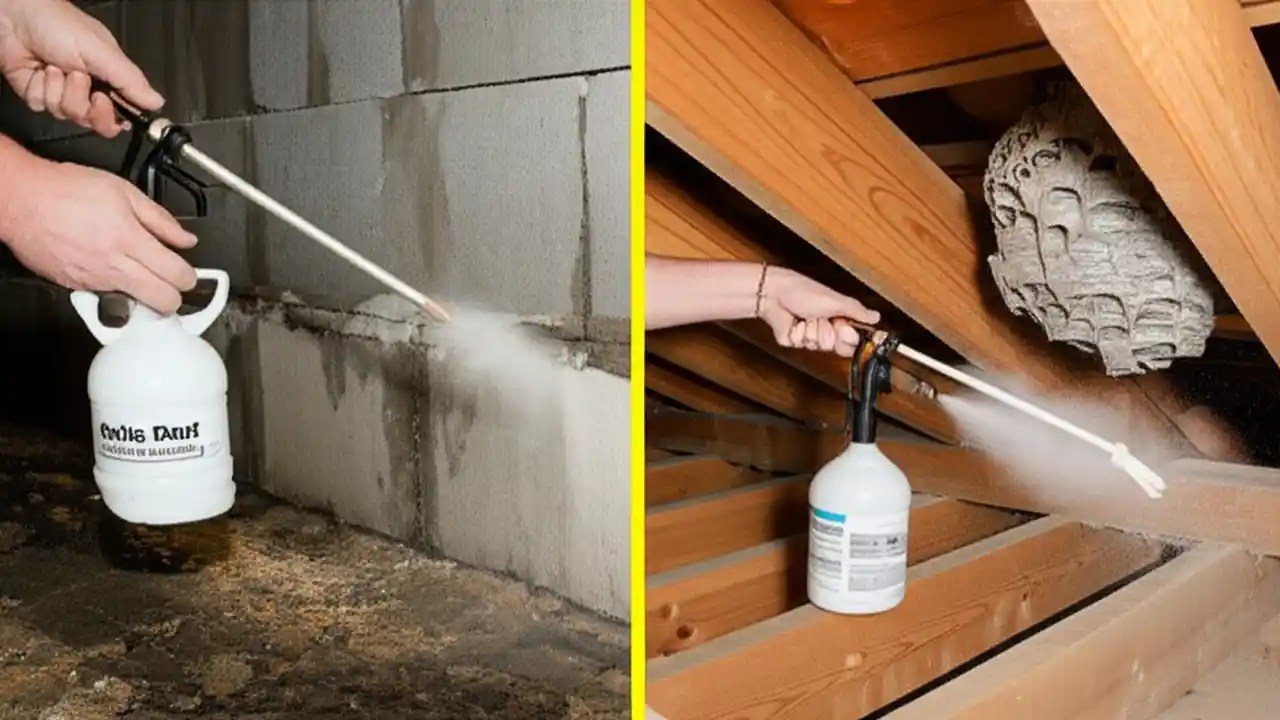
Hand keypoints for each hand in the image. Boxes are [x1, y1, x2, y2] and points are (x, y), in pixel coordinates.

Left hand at [0, 0, 162, 136]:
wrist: (13, 19)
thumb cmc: (57, 24)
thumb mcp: (101, 51)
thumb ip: (130, 80)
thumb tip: (157, 102)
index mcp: (109, 78)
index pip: (122, 114)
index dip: (114, 116)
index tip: (104, 101)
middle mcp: (87, 89)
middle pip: (94, 121)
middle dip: (83, 103)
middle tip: (78, 79)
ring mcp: (62, 93)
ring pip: (67, 115)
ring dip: (59, 90)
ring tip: (54, 66)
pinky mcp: (38, 95)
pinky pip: (43, 108)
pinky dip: (40, 90)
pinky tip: (38, 71)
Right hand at [0, 158, 196, 312]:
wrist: (21, 200)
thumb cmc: (66, 190)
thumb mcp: (124, 191)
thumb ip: (160, 219)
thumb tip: (185, 239)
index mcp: (129, 239)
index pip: (176, 275)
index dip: (190, 278)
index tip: (189, 274)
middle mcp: (113, 265)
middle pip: (162, 301)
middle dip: (175, 298)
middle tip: (173, 285)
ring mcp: (94, 280)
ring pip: (136, 303)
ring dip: (145, 294)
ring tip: (143, 275)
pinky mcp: (76, 287)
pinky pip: (107, 296)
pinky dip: (117, 289)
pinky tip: (113, 270)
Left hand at [758, 267, 880, 356]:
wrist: (775, 294)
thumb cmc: (803, 291)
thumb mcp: (835, 300)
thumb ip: (857, 311)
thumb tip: (877, 317)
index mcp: (837, 318)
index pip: (852, 340)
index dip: (850, 337)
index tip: (845, 327)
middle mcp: (824, 328)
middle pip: (837, 346)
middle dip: (831, 333)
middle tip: (825, 320)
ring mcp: (809, 336)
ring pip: (819, 346)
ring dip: (814, 330)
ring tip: (807, 317)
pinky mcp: (794, 341)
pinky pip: (802, 345)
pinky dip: (800, 333)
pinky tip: (795, 322)